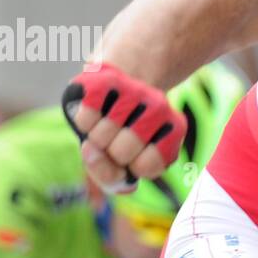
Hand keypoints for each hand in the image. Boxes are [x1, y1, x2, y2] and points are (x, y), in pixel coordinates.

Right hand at [62, 64, 184, 192]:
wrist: (117, 86)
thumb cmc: (122, 132)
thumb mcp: (126, 160)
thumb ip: (111, 176)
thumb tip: (92, 165)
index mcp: (175, 129)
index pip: (146, 167)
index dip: (130, 168)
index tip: (132, 157)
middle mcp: (160, 107)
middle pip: (121, 154)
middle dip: (110, 153)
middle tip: (116, 138)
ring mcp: (135, 90)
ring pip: (100, 137)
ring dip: (95, 138)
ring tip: (106, 124)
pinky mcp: (107, 80)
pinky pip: (85, 118)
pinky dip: (83, 122)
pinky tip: (95, 112)